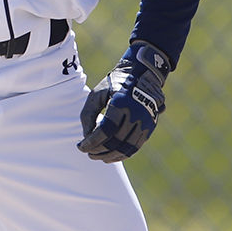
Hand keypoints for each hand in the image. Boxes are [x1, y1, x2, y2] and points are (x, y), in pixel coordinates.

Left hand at [78, 40, 171, 162]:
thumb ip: (88, 114)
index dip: (92, 142)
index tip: (81, 147)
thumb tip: (86, 137)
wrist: (142, 73)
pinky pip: (135, 147)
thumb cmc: (114, 83)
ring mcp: (145, 121)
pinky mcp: (150, 127)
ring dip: (110, 156)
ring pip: (126, 148)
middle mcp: (135, 113)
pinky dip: (122, 154)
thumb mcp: (97, 93)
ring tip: (97, 156)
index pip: (105, 130)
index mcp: (120, 103)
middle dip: (98, 151)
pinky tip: (111, 156)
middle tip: (87, 153)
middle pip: (115, 141)